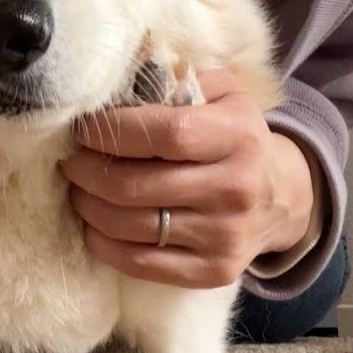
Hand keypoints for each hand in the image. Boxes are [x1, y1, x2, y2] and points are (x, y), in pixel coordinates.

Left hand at [63, 68, 313, 288]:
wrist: (282, 197)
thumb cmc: (235, 137)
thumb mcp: (223, 94)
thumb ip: (177, 81)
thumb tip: (117, 83)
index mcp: (238, 136)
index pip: (162, 134)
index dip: (112, 132)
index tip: (83, 129)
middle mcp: (236, 188)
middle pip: (135, 185)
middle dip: (87, 172)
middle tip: (70, 161)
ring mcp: (225, 235)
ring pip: (130, 226)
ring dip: (88, 206)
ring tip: (78, 189)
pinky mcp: (213, 271)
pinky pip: (139, 263)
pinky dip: (103, 243)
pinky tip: (93, 225)